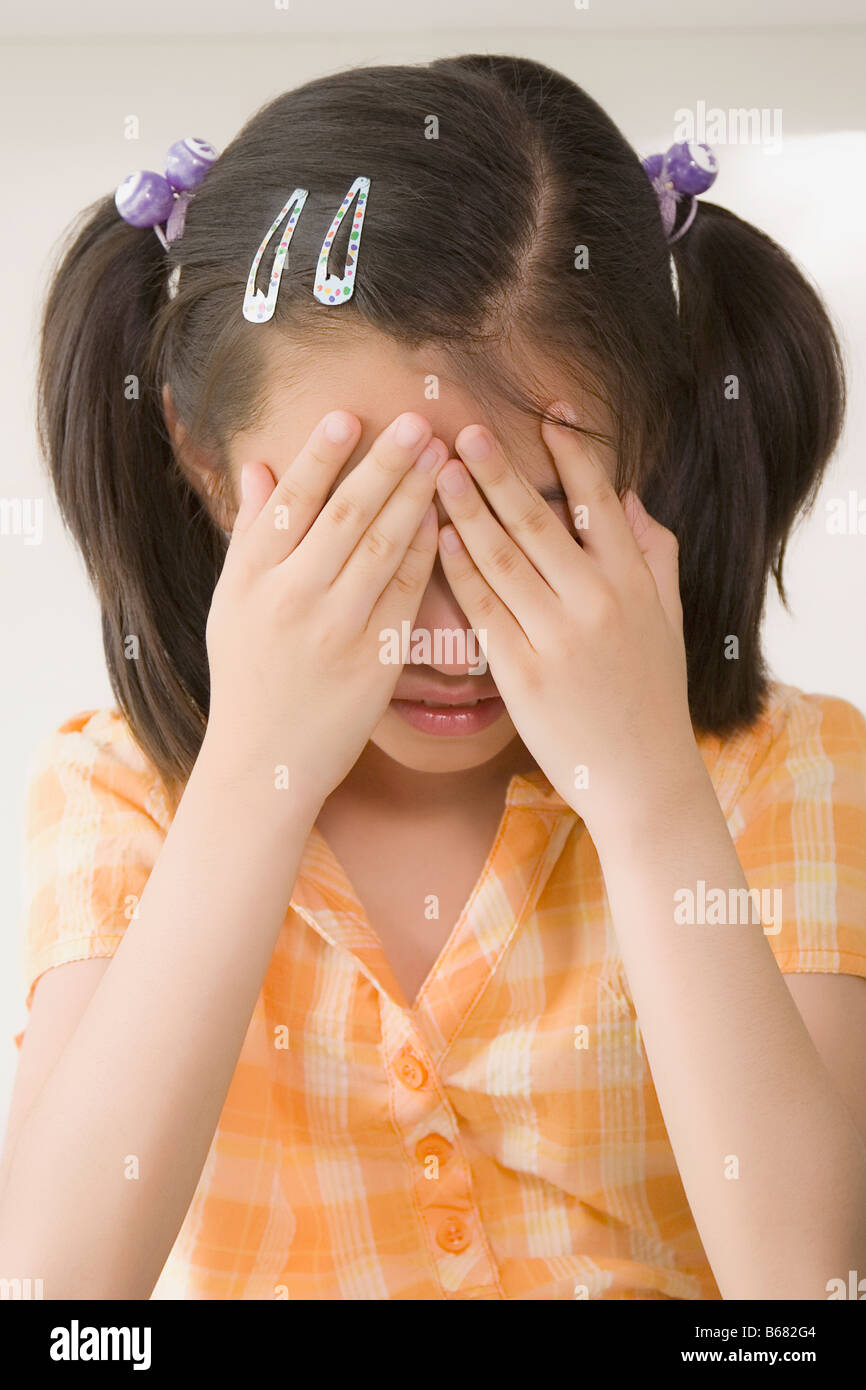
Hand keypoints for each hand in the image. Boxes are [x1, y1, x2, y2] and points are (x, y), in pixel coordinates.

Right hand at [203, 409, 445, 819]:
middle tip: (416, 421)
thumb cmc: (246, 674)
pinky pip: (407, 592)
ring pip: (383, 547)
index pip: (291, 503)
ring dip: (415, 496)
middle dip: (384, 464)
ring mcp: (337, 629)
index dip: (321, 457)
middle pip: (346, 516)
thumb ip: (252, 534)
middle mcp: (293, 598)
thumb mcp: (230, 602)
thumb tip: (261, 468)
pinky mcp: (375, 658)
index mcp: (252, 579)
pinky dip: (426, 551)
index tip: (349, 417)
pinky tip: (444, 517)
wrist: (266, 758)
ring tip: (440, 454)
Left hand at [434, 403, 703, 838]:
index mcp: (634, 581)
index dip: (573, 452)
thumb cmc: (653, 694)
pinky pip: (482, 609)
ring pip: (501, 558)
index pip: (598, 501)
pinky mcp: (522, 674)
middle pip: (537, 520)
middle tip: (464, 429)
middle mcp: (596, 601)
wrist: (642, 776)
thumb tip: (628, 499)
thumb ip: (654, 553)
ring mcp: (557, 637)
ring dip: (465, 509)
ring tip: (438, 470)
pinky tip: (436, 538)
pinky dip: (458, 570)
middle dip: (497, 470)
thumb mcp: (669, 617)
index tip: (548, 413)